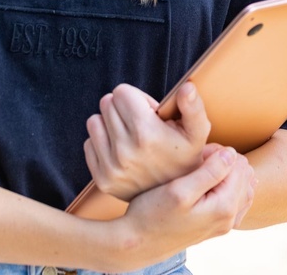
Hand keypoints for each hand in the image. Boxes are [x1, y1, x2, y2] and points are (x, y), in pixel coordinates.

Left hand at [84, 81, 211, 200]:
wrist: (176, 200)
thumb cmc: (185, 158)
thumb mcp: (197, 133)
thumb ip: (193, 107)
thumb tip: (186, 87)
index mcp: (146, 133)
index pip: (121, 92)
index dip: (137, 99)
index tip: (150, 114)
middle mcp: (125, 151)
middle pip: (107, 103)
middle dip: (123, 109)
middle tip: (141, 126)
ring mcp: (111, 167)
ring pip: (94, 121)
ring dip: (110, 125)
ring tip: (130, 137)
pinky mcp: (102, 179)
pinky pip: (89, 143)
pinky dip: (102, 144)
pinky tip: (121, 152)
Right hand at [108, 145, 256, 268]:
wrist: (139, 241)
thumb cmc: (154, 213)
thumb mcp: (179, 189)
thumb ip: (209, 172)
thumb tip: (231, 154)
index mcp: (224, 207)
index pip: (238, 166)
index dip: (219, 152)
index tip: (198, 152)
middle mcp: (229, 218)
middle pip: (243, 176)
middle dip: (224, 161)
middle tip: (199, 157)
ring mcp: (224, 224)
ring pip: (242, 188)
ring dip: (226, 172)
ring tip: (202, 166)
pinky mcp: (216, 226)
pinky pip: (236, 201)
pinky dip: (229, 185)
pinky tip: (214, 179)